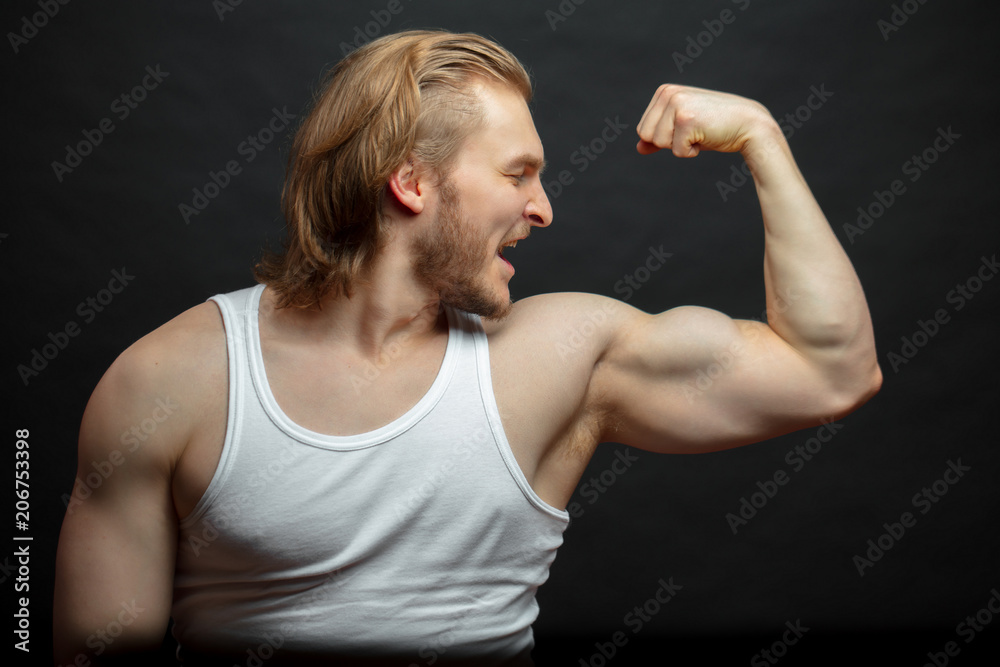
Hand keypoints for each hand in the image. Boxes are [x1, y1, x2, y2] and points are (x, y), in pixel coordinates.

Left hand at [635, 84, 776, 157]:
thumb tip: (639, 148)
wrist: (748, 124)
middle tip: (692, 132)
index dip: (664, 137)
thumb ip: (659, 135)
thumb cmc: (715, 126)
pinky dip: (691, 152)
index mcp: (664, 91)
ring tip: (699, 132)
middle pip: (646, 135)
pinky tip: (706, 136)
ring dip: (680, 146)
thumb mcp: (681, 129)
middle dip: (669, 142)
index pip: (643, 129)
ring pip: (659, 143)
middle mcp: (668, 93)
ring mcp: (677, 104)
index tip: (686, 128)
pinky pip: (676, 151)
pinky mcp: (686, 119)